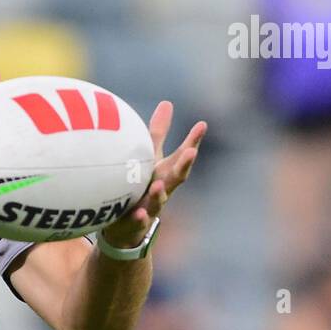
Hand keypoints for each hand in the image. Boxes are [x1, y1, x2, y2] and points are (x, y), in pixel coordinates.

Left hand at [100, 101, 206, 248]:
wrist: (128, 227)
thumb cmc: (142, 187)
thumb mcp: (150, 159)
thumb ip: (158, 133)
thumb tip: (167, 102)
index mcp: (166, 173)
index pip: (181, 156)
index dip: (192, 141)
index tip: (202, 125)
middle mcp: (163, 189)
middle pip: (176, 177)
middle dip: (184, 165)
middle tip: (190, 152)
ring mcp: (152, 207)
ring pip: (159, 200)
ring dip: (159, 192)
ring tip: (159, 184)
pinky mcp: (137, 223)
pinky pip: (139, 222)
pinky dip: (140, 218)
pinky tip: (139, 213)